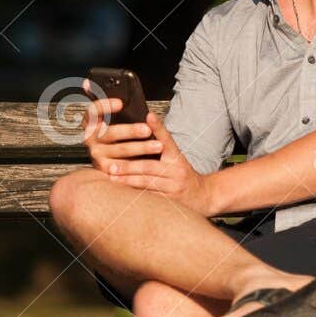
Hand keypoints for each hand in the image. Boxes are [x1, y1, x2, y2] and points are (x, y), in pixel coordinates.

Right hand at [82, 84, 162, 167]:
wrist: (126, 162)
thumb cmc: (125, 136)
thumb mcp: (124, 119)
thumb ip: (121, 106)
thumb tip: (98, 85)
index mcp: (92, 122)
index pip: (92, 111)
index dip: (105, 106)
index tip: (121, 102)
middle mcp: (90, 137)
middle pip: (108, 132)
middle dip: (130, 130)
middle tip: (147, 129)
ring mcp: (96, 154)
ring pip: (118, 150)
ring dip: (140, 148)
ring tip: (157, 145)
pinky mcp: (104, 169)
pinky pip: (121, 167)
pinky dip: (136, 165)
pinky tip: (148, 163)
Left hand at [94, 108, 216, 215]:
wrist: (203, 195)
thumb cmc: (182, 174)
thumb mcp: (175, 158)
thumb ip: (160, 146)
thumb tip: (143, 128)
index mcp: (176, 157)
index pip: (167, 139)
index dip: (158, 127)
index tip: (149, 116)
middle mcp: (177, 170)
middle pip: (149, 166)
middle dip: (128, 166)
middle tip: (111, 166)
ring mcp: (175, 186)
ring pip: (148, 182)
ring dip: (127, 181)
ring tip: (112, 179)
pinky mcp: (172, 200)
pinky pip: (151, 197)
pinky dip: (135, 194)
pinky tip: (122, 193)